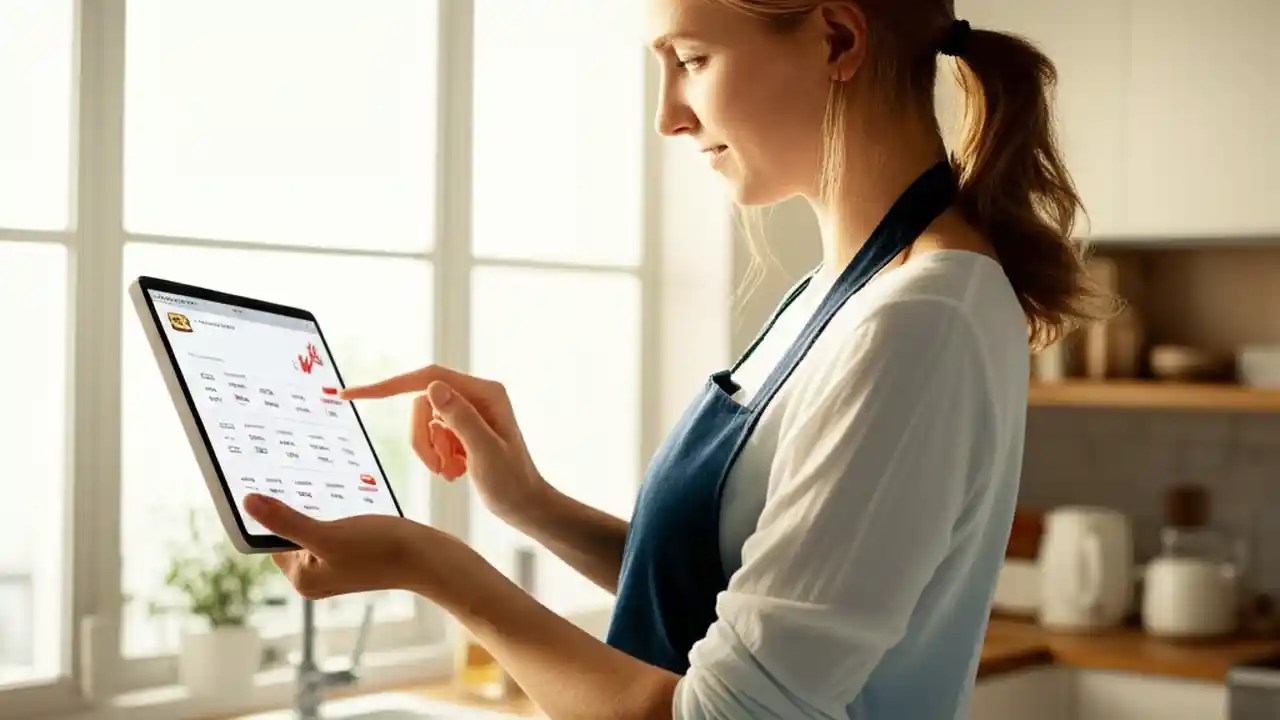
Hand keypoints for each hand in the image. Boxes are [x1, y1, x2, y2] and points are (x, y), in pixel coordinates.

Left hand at [242, 493, 466, 599]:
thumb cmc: (381, 550)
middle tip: (292, 472)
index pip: (270, 540)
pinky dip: (335, 511)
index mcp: (302, 577)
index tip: (263, 480)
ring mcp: (337, 565)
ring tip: (319, 481)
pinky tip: (343, 495)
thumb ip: (287, 521)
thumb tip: (247, 503)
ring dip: (316, 506)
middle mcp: (316, 575)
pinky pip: (333, 528)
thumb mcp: (329, 533)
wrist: (429, 557)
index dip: (268, 512)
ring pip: (314, 527)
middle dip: (293, 506)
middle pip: (291, 533)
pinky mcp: (355, 554)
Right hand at [339, 365, 548, 524]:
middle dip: (422, 441)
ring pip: (422, 423)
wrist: (523, 505)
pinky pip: (429, 437)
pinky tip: (458, 472)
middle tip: (440, 468)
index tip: (351, 394)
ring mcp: (468, 411)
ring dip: (430, 453)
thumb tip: (432, 387)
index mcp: (486, 392)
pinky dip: (436, 458)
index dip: (388, 385)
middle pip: (420, 405)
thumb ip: (461, 419)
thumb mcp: (485, 453)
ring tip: (452, 472)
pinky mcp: (461, 427)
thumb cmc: (512, 482)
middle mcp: (476, 395)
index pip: (427, 377)